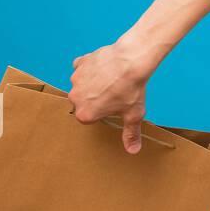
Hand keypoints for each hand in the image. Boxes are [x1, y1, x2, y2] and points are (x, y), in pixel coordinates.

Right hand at [68, 38, 152, 153]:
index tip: (113, 106)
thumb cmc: (131, 88)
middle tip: (114, 92)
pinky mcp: (79, 63)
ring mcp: (76, 79)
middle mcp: (75, 97)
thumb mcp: (133, 115)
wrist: (131, 60)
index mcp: (85, 114)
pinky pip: (81, 67)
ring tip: (112, 79)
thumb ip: (130, 134)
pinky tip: (105, 67)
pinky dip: (90, 67)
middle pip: (84, 101)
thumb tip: (133, 150)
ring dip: (93, 83)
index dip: (103, 111)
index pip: (90, 117)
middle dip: (95, 98)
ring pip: (82, 84)